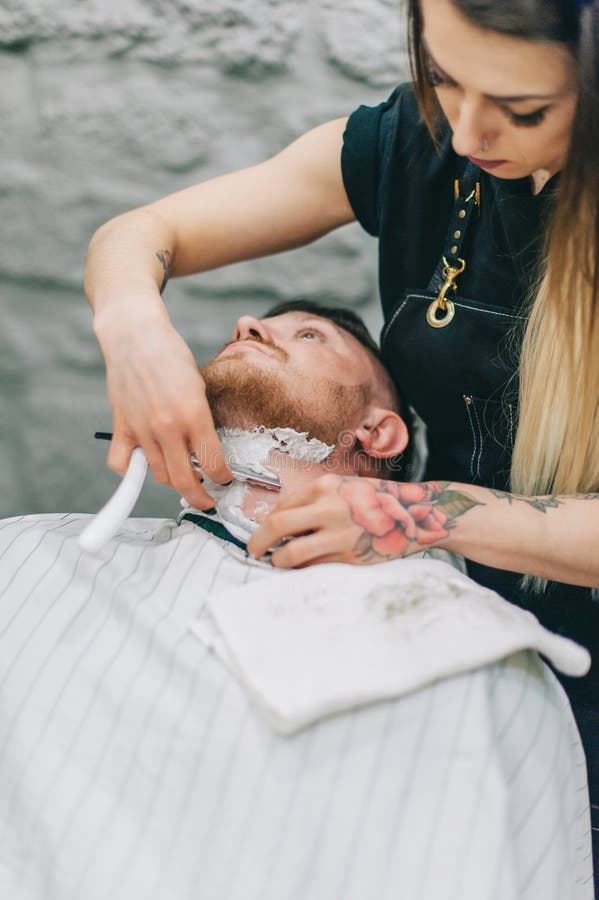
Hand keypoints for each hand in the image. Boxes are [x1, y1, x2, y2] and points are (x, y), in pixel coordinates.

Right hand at [97, 309, 231, 507]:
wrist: (136, 337)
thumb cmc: (171, 356)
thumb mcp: (199, 387)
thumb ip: (202, 421)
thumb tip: (206, 452)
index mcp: (194, 414)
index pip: (213, 463)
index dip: (222, 478)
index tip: (225, 481)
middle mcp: (167, 427)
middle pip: (184, 480)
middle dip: (199, 498)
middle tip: (207, 502)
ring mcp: (142, 429)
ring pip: (158, 475)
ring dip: (172, 480)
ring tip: (182, 475)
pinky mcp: (121, 427)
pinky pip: (122, 464)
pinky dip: (130, 470)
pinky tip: (142, 463)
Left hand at [247, 475, 453, 567]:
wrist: (414, 514)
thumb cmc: (372, 502)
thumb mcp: (341, 489)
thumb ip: (311, 501)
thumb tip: (276, 522)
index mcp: (324, 486)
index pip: (281, 507)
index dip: (265, 524)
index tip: (261, 535)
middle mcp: (329, 507)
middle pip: (277, 525)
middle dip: (257, 542)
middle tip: (252, 552)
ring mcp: (340, 534)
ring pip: (291, 554)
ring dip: (277, 561)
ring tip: (276, 563)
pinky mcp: (350, 557)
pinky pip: (313, 568)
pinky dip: (302, 570)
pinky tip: (302, 569)